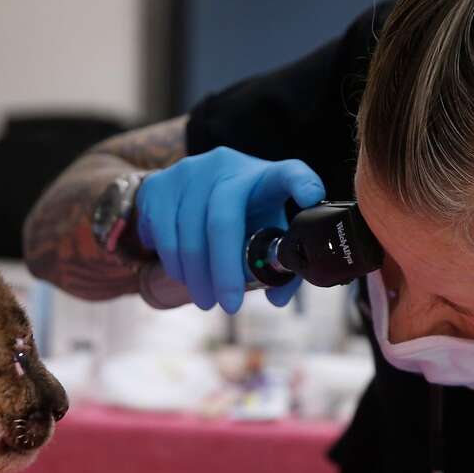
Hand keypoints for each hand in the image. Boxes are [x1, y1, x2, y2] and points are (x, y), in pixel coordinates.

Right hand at [134, 147, 324, 312]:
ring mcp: (191, 171)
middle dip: (224, 269)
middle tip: (230, 306)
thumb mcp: (264, 229)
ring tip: (206, 301)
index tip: (311, 197)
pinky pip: (163, 229)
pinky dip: (174, 261)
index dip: (301, 182)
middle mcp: (229, 166)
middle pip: (224, 217)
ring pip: (190, 228)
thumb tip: (276, 297)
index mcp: (267, 177)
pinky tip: (183, 278)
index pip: (289, 172)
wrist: (190, 189)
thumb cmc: (242, 215)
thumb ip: (277, 262)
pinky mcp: (162, 183)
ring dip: (197, 274)